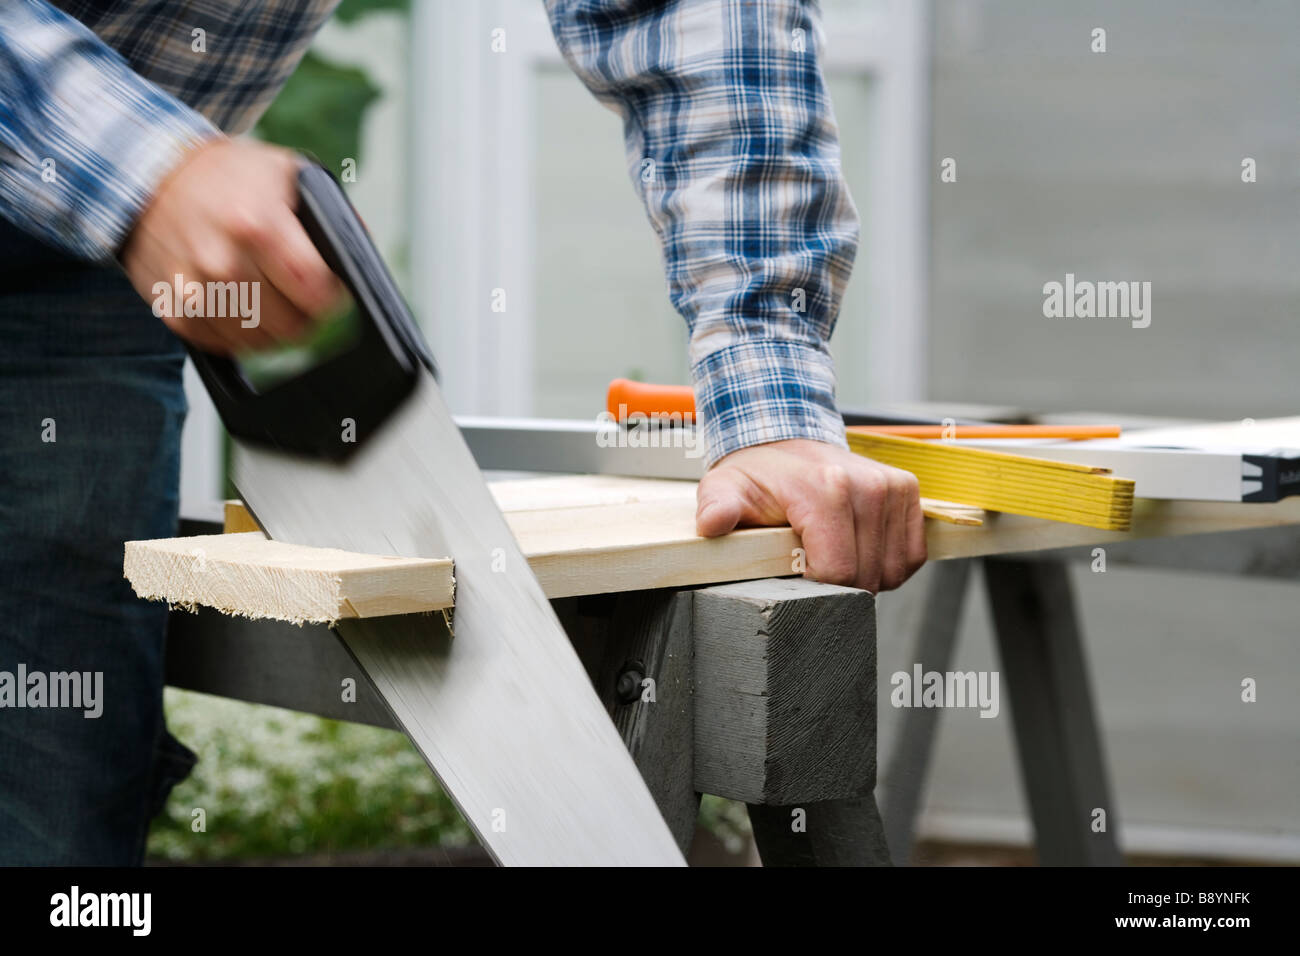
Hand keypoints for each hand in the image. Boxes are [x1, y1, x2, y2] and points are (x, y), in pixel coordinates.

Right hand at [120, 138, 343, 353]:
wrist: (152, 174)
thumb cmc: (230, 177)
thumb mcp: (288, 174)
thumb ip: (330, 216)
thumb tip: (359, 260)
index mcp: (258, 225)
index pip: (316, 292)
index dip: (332, 297)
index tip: (330, 290)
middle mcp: (223, 261)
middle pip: (292, 326)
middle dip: (306, 315)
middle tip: (301, 296)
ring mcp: (195, 290)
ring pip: (260, 343)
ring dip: (274, 328)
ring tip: (271, 298)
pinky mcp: (175, 310)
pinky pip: (225, 345)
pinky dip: (240, 333)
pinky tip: (241, 304)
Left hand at [695, 438, 926, 591]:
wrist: (785, 438)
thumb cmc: (757, 474)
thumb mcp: (726, 489)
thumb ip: (718, 508)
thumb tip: (713, 524)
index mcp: (825, 489)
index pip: (839, 573)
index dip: (816, 587)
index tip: (796, 573)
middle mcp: (867, 485)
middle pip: (866, 577)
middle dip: (838, 586)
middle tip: (811, 564)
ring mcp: (892, 487)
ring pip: (891, 571)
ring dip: (865, 576)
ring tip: (833, 553)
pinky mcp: (908, 490)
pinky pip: (910, 556)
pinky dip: (887, 563)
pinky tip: (859, 548)